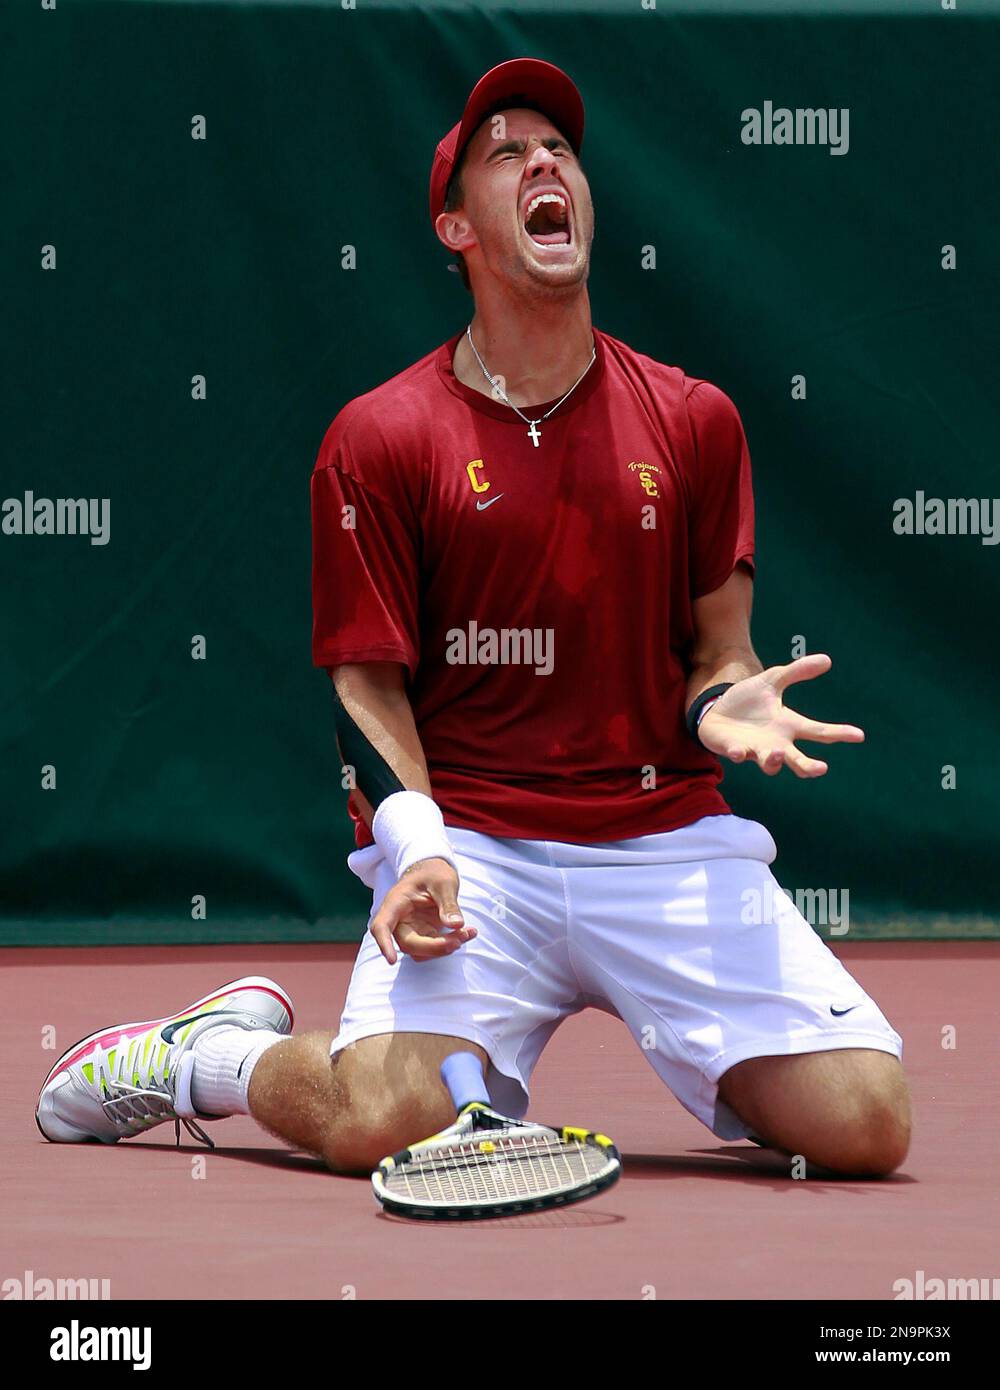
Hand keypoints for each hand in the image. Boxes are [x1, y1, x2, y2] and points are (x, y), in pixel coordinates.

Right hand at [368, 857, 476, 964]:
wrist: (433, 871)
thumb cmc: (433, 873)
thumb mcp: (444, 882)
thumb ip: (449, 904)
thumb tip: (456, 925)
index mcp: (396, 903)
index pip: (382, 926)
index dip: (384, 944)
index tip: (392, 960)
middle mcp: (398, 920)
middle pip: (408, 944)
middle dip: (435, 947)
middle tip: (459, 939)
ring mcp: (410, 929)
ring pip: (421, 951)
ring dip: (445, 948)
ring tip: (467, 933)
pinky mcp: (423, 935)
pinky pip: (433, 948)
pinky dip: (450, 944)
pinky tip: (467, 933)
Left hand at [696, 653, 863, 777]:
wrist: (715, 709)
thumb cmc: (748, 700)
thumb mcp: (772, 681)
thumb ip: (796, 672)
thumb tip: (827, 659)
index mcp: (788, 725)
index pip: (817, 731)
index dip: (838, 733)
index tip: (859, 735)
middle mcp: (775, 743)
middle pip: (797, 760)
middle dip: (809, 766)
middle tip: (821, 768)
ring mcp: (755, 749)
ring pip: (770, 764)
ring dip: (775, 761)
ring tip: (779, 753)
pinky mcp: (733, 749)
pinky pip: (738, 755)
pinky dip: (739, 754)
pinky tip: (740, 752)